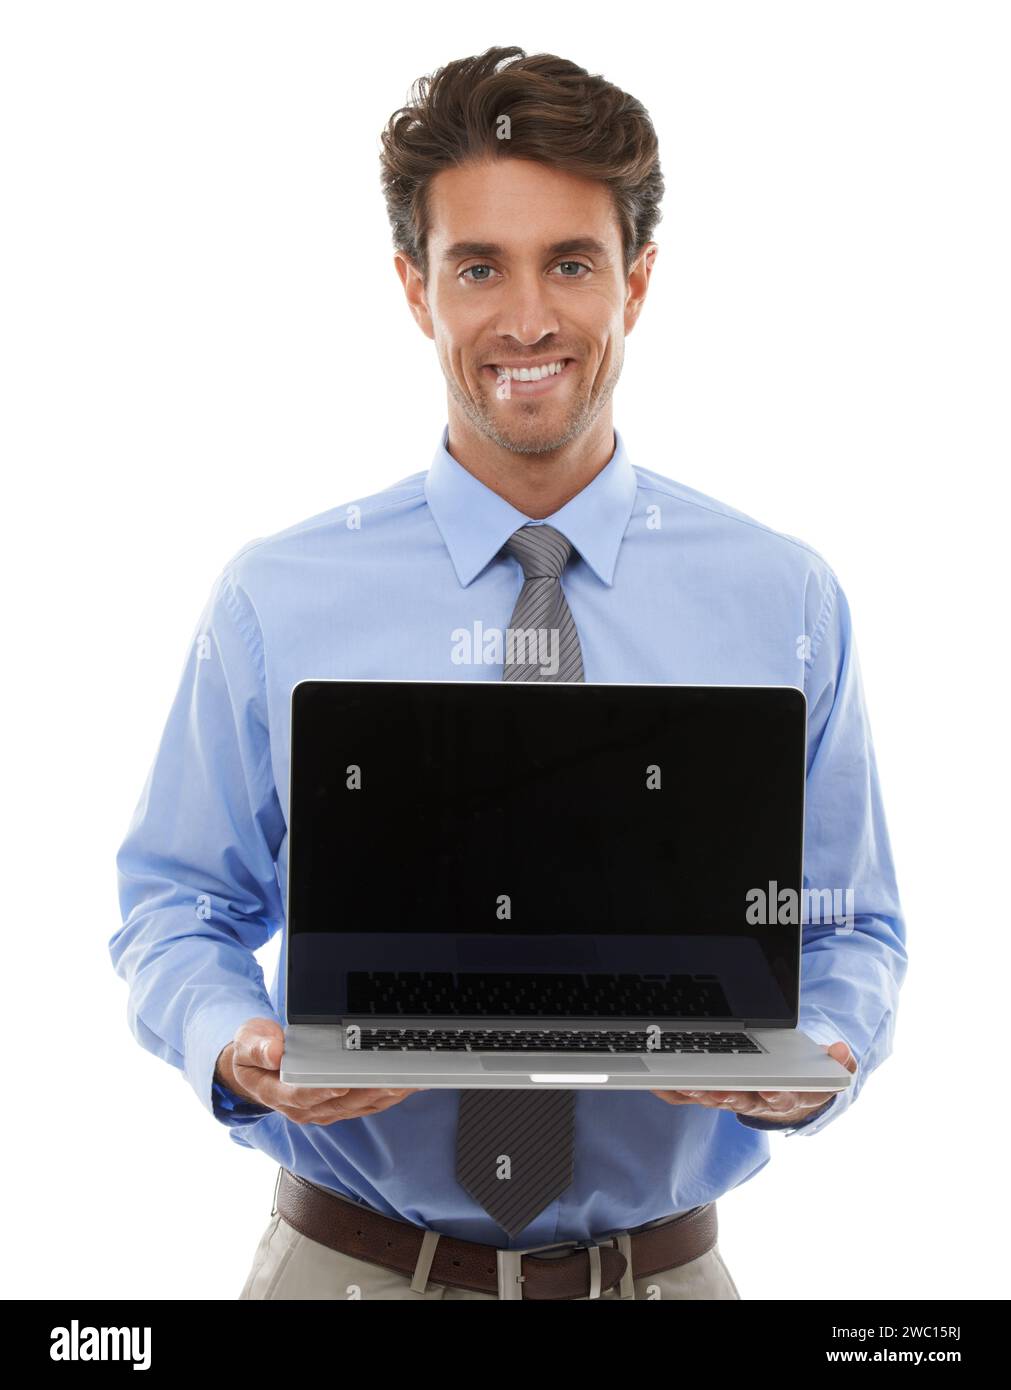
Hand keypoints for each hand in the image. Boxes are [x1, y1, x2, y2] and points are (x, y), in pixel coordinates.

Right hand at [214, 1018, 423, 1125]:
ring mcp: (323, 1109)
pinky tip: (407, 1085)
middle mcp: (304, 1106)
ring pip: (358, 1105)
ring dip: (383, 1094)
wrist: (256, 1069)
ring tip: (408, 1080)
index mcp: (278, 1092)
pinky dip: (387, 1095)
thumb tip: (274, 1051)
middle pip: (340, 1102)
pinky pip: (366, 1104)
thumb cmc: (254, 1053)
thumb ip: (257, 1046)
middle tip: (392, 1078)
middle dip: (367, 1090)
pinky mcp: (338, 1106)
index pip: (302, 1095)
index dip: (322, 1090)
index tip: (341, 1082)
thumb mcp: (246, 1043)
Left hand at [649, 1041, 856, 1125]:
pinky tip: (661, 1082)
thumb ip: (838, 1062)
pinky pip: (690, 1094)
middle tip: (719, 1092)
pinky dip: (675, 1090)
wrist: (784, 1089)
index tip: (769, 1090)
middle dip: (730, 1096)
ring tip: (690, 1086)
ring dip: (702, 1094)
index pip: (781, 1098)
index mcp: (784, 1096)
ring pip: (714, 1098)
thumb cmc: (803, 1076)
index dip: (775, 1096)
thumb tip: (842, 1051)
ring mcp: (731, 1097)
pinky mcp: (711, 1092)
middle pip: (742, 1101)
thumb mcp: (825, 1070)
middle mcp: (755, 1100)